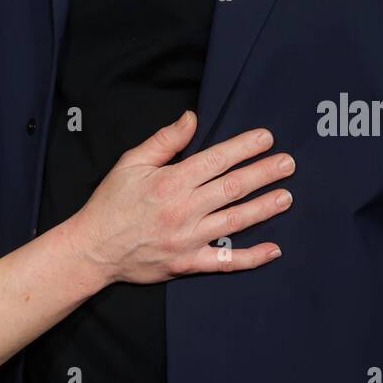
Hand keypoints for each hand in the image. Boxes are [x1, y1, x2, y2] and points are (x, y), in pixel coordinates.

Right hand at [70, 111, 293, 282]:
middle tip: (289, 163)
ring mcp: (189, 239)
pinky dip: (251, 257)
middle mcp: (184, 210)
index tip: (267, 139)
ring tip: (287, 196)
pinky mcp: (188, 264)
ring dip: (264, 208)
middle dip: (264, 173)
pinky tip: (274, 249)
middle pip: (233, 187)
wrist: (93, 249)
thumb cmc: (111, 203)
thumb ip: (164, 141)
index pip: (217, 159)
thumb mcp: (131, 163)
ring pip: (236, 221)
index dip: (244, 148)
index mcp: (171, 181)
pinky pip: (225, 261)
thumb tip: (191, 119)